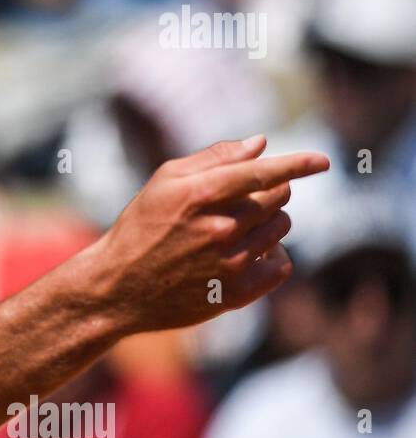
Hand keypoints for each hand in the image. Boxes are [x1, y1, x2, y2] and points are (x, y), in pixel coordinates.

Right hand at [87, 135, 328, 333]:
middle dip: (270, 191)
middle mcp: (220, 228)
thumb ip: (212, 159)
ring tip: (239, 227)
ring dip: (270, 222)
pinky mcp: (235, 294)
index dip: (298, 163)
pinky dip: (273, 256)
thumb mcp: (164, 182)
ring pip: (280, 229)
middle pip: (277, 197)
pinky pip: (280, 266)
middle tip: (246, 198)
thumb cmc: (140, 227)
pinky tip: (249, 254)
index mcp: (201, 195)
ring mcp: (230, 263)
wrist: (116, 287)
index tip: (321, 161)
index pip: (264, 173)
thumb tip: (259, 144)